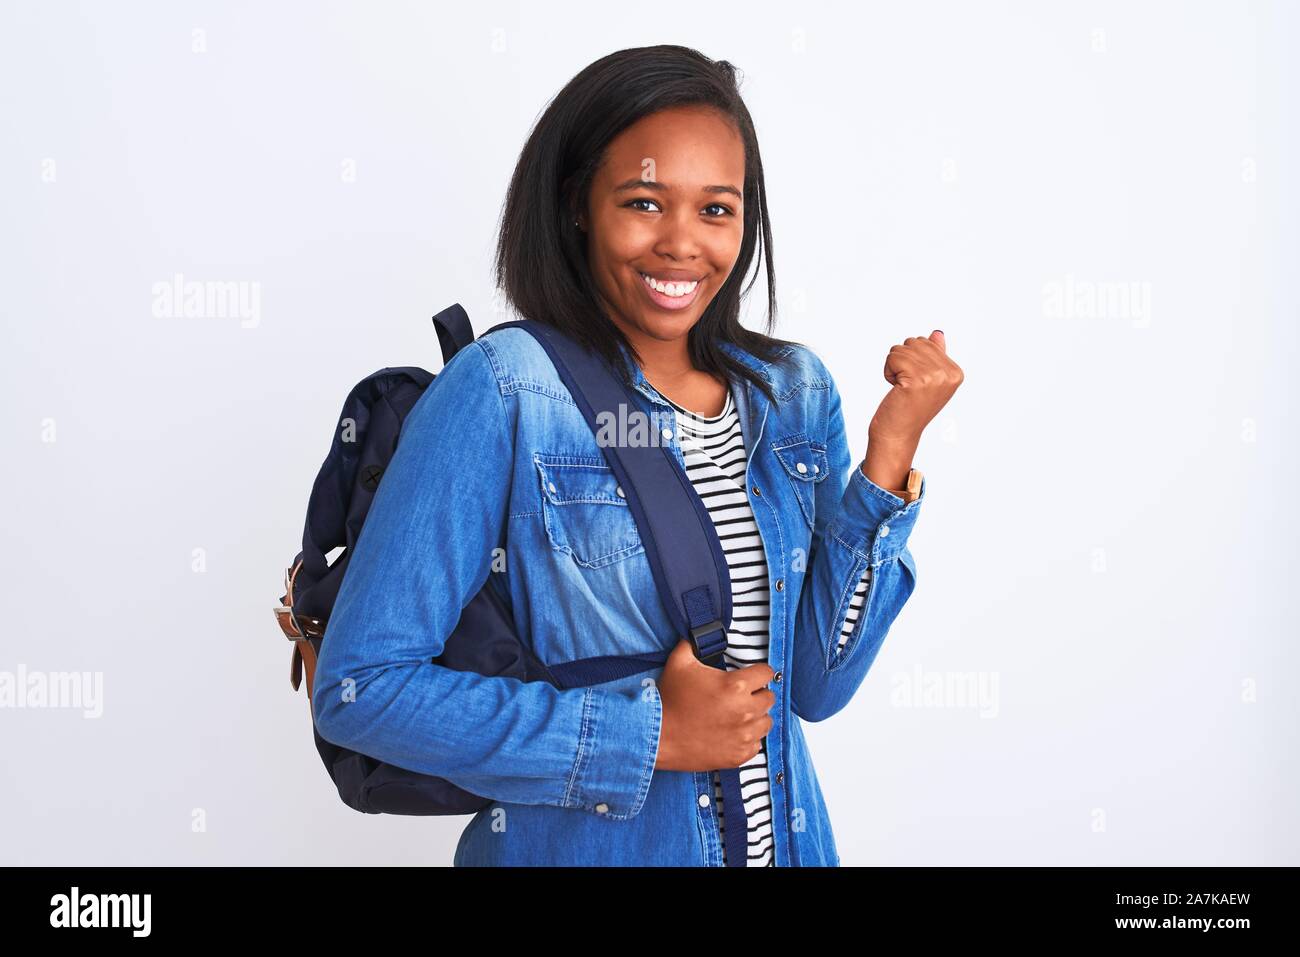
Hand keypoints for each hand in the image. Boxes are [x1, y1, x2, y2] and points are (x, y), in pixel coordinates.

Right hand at [654, 637, 774, 771]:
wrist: (659, 737)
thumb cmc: (670, 700)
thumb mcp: (679, 663)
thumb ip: (693, 644)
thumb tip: (697, 635)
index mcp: (735, 686)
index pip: (767, 673)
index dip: (759, 672)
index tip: (751, 676)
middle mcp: (745, 711)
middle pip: (769, 698)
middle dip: (758, 694)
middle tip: (742, 696)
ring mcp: (743, 735)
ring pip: (767, 722)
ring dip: (757, 717)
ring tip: (739, 715)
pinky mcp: (739, 755)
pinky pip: (757, 744)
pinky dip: (748, 738)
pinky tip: (734, 733)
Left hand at [869, 330, 963, 444]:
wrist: (897, 433)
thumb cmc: (909, 406)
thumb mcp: (927, 379)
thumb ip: (935, 355)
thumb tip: (937, 333)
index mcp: (956, 372)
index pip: (926, 342)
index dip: (913, 360)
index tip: (917, 383)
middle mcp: (949, 374)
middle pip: (914, 342)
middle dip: (903, 361)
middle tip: (907, 386)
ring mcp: (935, 376)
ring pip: (901, 348)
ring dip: (894, 367)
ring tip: (902, 388)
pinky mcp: (916, 379)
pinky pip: (893, 357)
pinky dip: (888, 372)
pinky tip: (896, 389)